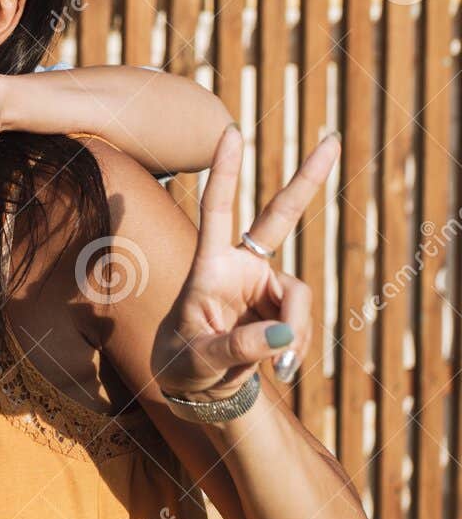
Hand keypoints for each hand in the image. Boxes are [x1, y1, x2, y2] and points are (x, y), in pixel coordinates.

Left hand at [152, 126, 339, 404]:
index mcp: (210, 267)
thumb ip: (238, 349)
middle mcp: (241, 268)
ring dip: (295, 334)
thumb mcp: (201, 360)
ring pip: (299, 299)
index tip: (229, 131)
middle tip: (333, 139)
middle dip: (307, 179)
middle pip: (280, 217)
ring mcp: (265, 286)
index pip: (217, 210)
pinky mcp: (282, 307)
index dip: (224, 172)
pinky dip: (297, 348)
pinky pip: (302, 323)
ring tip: (281, 368)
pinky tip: (283, 368)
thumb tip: (282, 336)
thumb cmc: (185, 366)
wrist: (199, 388)